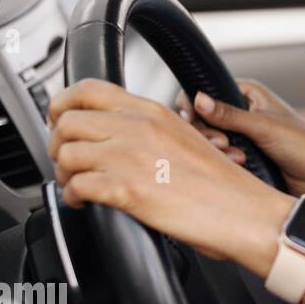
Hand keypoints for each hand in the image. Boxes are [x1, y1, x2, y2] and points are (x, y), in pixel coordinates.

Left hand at [49, 79, 295, 270]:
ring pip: (65, 154)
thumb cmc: (225, 186)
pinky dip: (74, 197)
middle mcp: (138, 128)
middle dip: (58, 144)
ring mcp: (131, 157)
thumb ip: (151, 131)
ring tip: (79, 185)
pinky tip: (88, 202)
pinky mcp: (126, 190)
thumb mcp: (187, 139)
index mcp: (154, 112)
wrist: (246, 214)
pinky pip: (75, 187)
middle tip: (69, 161)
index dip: (63, 104)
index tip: (61, 121)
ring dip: (64, 174)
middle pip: (67, 121)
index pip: (88, 89)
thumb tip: (119, 137)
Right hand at [178, 78, 304, 244]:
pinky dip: (225, 160)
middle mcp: (242, 110)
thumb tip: (198, 99)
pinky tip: (242, 164)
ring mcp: (241, 133)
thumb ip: (229, 115)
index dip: (195, 107)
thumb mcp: (264, 127)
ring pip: (208, 139)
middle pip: (201, 118)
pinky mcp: (243, 154)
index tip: (194, 122)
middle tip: (224, 143)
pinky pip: (219, 156)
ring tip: (240, 156)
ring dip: (218, 149)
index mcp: (248, 92)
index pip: (204, 92)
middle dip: (208, 133)